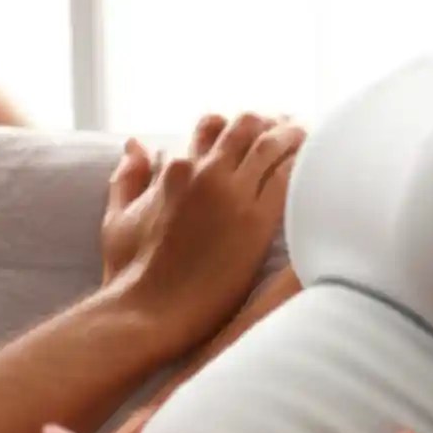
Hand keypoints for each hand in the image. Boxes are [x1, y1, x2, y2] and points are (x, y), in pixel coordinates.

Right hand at [101, 114, 304, 349]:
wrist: (153, 309)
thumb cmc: (132, 272)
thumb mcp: (118, 217)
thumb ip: (127, 177)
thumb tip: (136, 143)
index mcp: (175, 168)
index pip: (211, 127)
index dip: (233, 126)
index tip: (251, 128)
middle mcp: (206, 172)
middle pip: (246, 126)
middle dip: (268, 122)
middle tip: (286, 128)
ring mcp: (233, 194)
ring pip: (273, 145)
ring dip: (292, 136)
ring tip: (308, 138)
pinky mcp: (257, 220)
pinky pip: (289, 178)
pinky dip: (302, 165)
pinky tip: (314, 166)